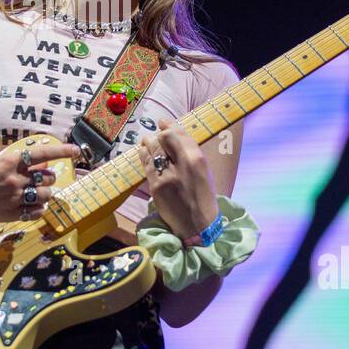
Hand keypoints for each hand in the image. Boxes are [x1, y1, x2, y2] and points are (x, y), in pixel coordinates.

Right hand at [0, 141, 81, 223]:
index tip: (76, 151)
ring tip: (36, 192)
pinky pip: (36, 212)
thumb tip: (42, 164)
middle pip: (48, 178)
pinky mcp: (12, 214)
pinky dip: (38, 208)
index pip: (42, 154)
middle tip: (40, 179)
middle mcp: (16, 179)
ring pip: (45, 195)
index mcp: (11, 162)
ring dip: (44, 193)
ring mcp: (15, 198)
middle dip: (48, 178)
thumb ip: (20, 163)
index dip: (62, 152)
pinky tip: (31, 205)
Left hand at [136, 119, 216, 238]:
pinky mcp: (155, 186)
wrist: (197, 227)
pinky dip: (144, 155)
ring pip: (151, 148)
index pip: (178, 134)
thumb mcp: (204, 172)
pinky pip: (146, 163)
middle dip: (159, 134)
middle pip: (163, 138)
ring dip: (149, 142)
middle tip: (158, 134)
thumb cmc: (204, 198)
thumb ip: (190, 153)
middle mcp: (181, 165)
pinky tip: (145, 152)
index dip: (168, 125)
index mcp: (197, 159)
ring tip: (149, 142)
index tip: (163, 122)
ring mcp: (166, 176)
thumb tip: (174, 134)